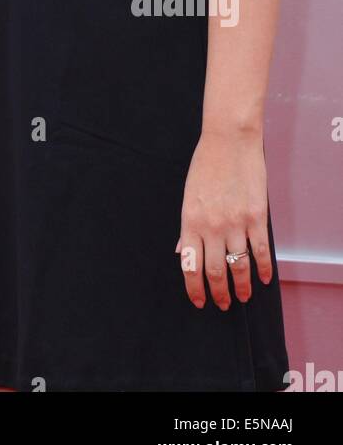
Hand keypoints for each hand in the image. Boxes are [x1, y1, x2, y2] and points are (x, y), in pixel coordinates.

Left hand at [175, 128, 272, 309]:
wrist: (228, 140)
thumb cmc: (205, 165)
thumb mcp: (188, 195)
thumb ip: (187, 226)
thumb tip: (180, 251)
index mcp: (190, 221)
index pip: (189, 265)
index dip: (194, 288)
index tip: (199, 301)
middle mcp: (212, 226)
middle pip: (215, 272)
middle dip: (219, 294)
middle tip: (224, 304)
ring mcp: (235, 223)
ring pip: (239, 267)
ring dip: (242, 287)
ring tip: (243, 296)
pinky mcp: (256, 217)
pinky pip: (260, 251)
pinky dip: (263, 269)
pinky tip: (263, 279)